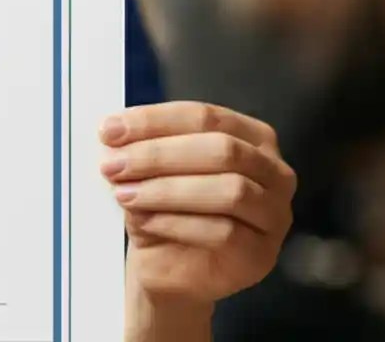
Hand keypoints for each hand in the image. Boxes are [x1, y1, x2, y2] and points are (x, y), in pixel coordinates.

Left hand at [100, 101, 295, 303]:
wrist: (169, 267)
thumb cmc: (166, 209)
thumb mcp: (151, 170)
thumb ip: (142, 148)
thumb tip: (115, 134)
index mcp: (252, 137)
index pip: (205, 117)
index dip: (155, 121)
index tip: (110, 130)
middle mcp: (274, 172)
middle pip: (222, 150)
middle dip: (159, 155)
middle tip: (113, 164)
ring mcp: (274, 215)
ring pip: (229, 190)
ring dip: (166, 189)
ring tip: (123, 194)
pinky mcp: (260, 254)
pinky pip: (224, 232)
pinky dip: (176, 223)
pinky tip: (143, 221)